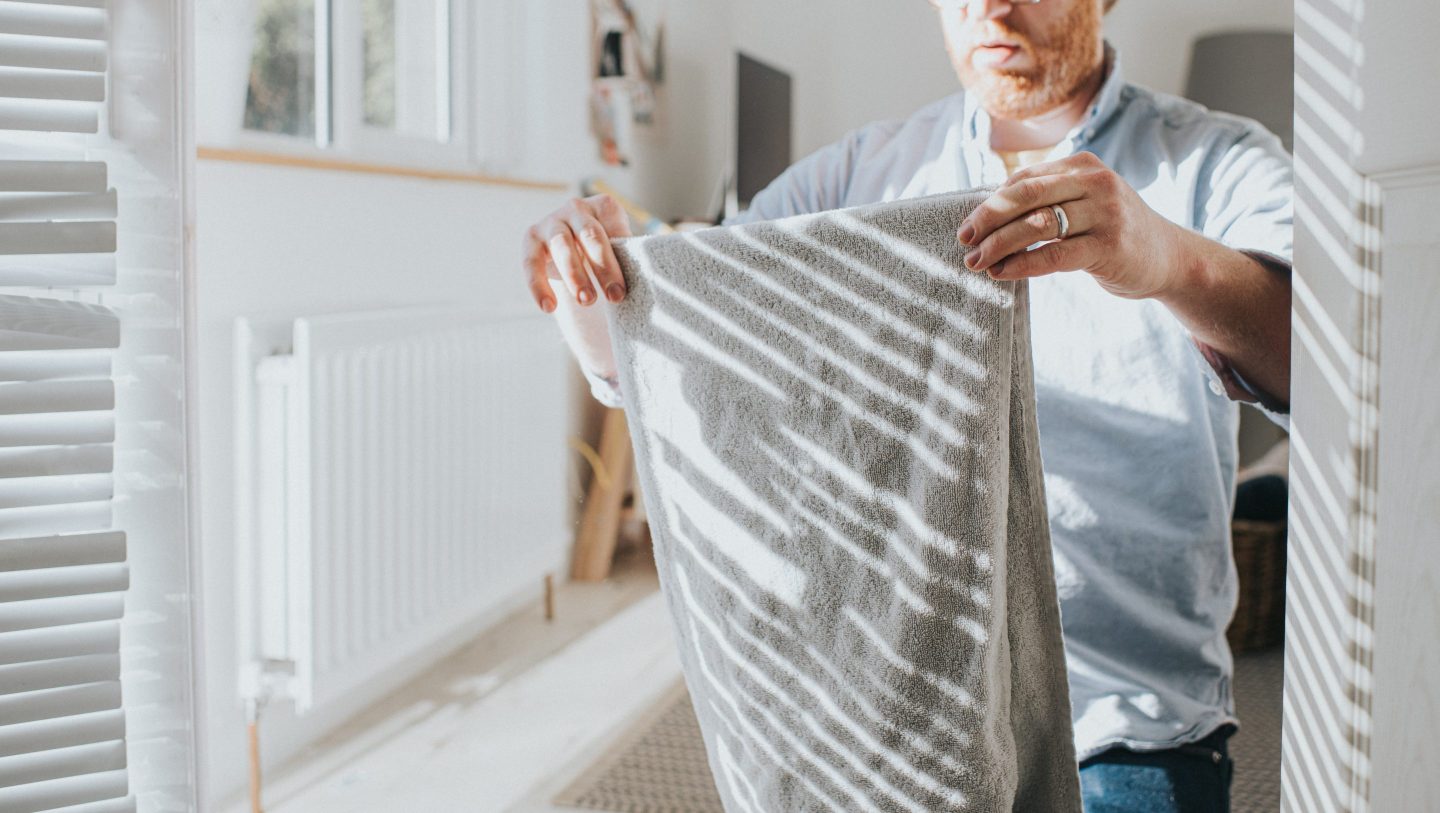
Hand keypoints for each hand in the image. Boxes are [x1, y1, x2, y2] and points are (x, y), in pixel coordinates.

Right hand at [522, 194, 631, 313]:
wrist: (575, 259)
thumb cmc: (604, 255)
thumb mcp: (618, 252)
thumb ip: (626, 257)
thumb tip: (644, 278)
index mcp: (604, 207)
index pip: (613, 230)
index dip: (618, 262)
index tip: (622, 292)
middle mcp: (576, 208)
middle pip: (590, 235)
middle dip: (602, 268)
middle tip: (614, 297)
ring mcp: (552, 221)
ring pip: (562, 246)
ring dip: (575, 275)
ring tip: (587, 301)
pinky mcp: (531, 238)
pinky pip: (531, 262)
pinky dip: (539, 286)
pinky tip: (549, 307)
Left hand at [956, 151, 1184, 299]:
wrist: (1169, 257)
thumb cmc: (1112, 231)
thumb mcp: (1084, 203)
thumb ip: (1047, 200)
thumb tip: (986, 212)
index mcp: (1083, 166)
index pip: (1024, 181)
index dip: (990, 203)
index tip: (966, 227)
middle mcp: (1096, 183)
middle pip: (1026, 196)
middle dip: (988, 219)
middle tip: (963, 240)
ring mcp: (1106, 213)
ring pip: (1037, 226)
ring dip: (999, 245)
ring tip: (976, 263)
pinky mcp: (1109, 246)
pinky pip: (1054, 255)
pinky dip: (1022, 264)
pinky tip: (1001, 274)